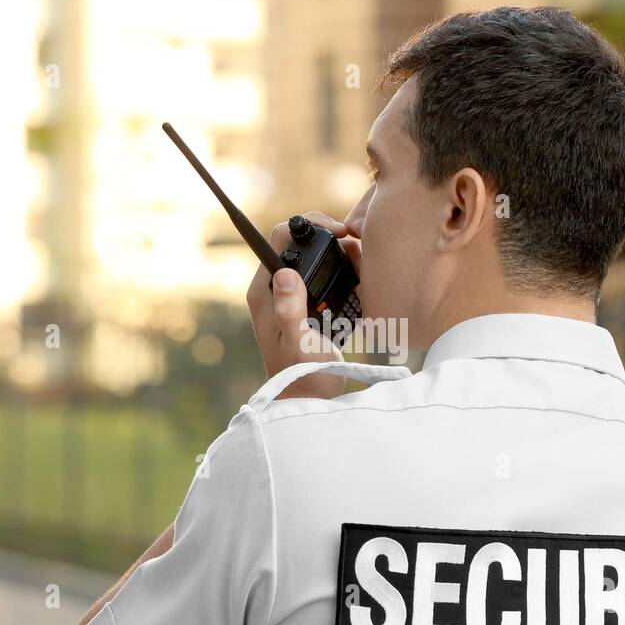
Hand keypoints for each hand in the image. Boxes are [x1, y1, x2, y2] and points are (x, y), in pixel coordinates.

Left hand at [246, 211, 357, 399]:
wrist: (308, 399)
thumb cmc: (302, 376)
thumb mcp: (297, 342)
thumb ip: (289, 309)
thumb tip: (285, 272)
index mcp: (264, 290)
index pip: (279, 237)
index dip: (308, 225)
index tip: (338, 232)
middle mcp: (275, 287)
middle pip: (300, 242)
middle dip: (329, 238)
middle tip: (354, 247)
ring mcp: (292, 295)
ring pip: (316, 256)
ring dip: (341, 254)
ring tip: (360, 266)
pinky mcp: (309, 304)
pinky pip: (326, 274)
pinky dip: (345, 271)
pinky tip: (358, 280)